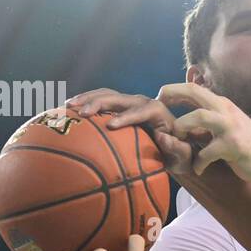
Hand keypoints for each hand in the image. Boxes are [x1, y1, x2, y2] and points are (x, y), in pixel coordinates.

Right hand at [65, 88, 196, 178]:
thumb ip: (177, 148)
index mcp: (158, 112)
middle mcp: (143, 102)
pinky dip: (85, 102)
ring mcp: (130, 102)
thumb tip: (163, 137)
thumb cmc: (179, 155)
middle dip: (100, 103)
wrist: (174, 148)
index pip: (142, 110)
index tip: (111, 126)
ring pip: (107, 95)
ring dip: (87, 98)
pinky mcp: (120, 106)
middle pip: (119, 98)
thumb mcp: (182, 156)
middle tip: (82, 113)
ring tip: (69, 106)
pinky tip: (68, 110)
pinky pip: (101, 100)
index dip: (127, 117)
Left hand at [156, 82, 250, 180]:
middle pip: (193, 91)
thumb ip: (208, 121)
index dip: (173, 90)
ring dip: (181, 126)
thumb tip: (184, 122)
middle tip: (157, 108)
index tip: (160, 100)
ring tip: (177, 139)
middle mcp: (225, 110)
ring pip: (198, 116)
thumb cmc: (249, 144)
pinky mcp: (233, 146)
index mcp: (222, 104)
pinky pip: (207, 152)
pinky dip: (199, 163)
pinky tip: (199, 169)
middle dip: (171, 94)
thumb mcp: (227, 125)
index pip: (194, 88)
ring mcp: (230, 127)